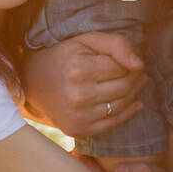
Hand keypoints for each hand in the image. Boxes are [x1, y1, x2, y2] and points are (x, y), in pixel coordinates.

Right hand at [22, 31, 147, 137]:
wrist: (34, 82)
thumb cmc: (64, 57)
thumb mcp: (87, 41)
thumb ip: (116, 44)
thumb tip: (138, 64)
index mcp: (79, 70)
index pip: (122, 67)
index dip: (131, 62)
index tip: (130, 60)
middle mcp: (78, 96)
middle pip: (124, 87)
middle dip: (135, 78)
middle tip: (137, 72)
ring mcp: (78, 116)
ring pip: (121, 105)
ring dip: (134, 93)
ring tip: (137, 83)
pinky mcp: (79, 130)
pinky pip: (113, 123)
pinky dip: (128, 113)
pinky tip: (135, 103)